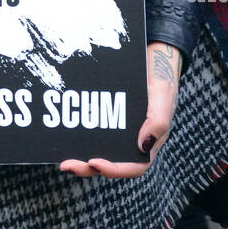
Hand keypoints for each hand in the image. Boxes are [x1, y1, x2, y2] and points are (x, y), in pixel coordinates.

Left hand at [60, 41, 181, 179]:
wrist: (153, 59)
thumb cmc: (161, 79)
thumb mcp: (163, 96)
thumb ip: (158, 121)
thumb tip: (143, 146)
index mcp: (149, 142)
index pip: (133, 166)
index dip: (114, 169)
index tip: (94, 162)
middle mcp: (132, 141)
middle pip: (111, 164)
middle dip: (88, 168)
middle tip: (68, 165)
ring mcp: (119, 131)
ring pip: (99, 151)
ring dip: (81, 159)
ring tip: (64, 160)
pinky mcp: (107, 117)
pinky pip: (93, 131)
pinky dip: (80, 135)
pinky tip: (65, 132)